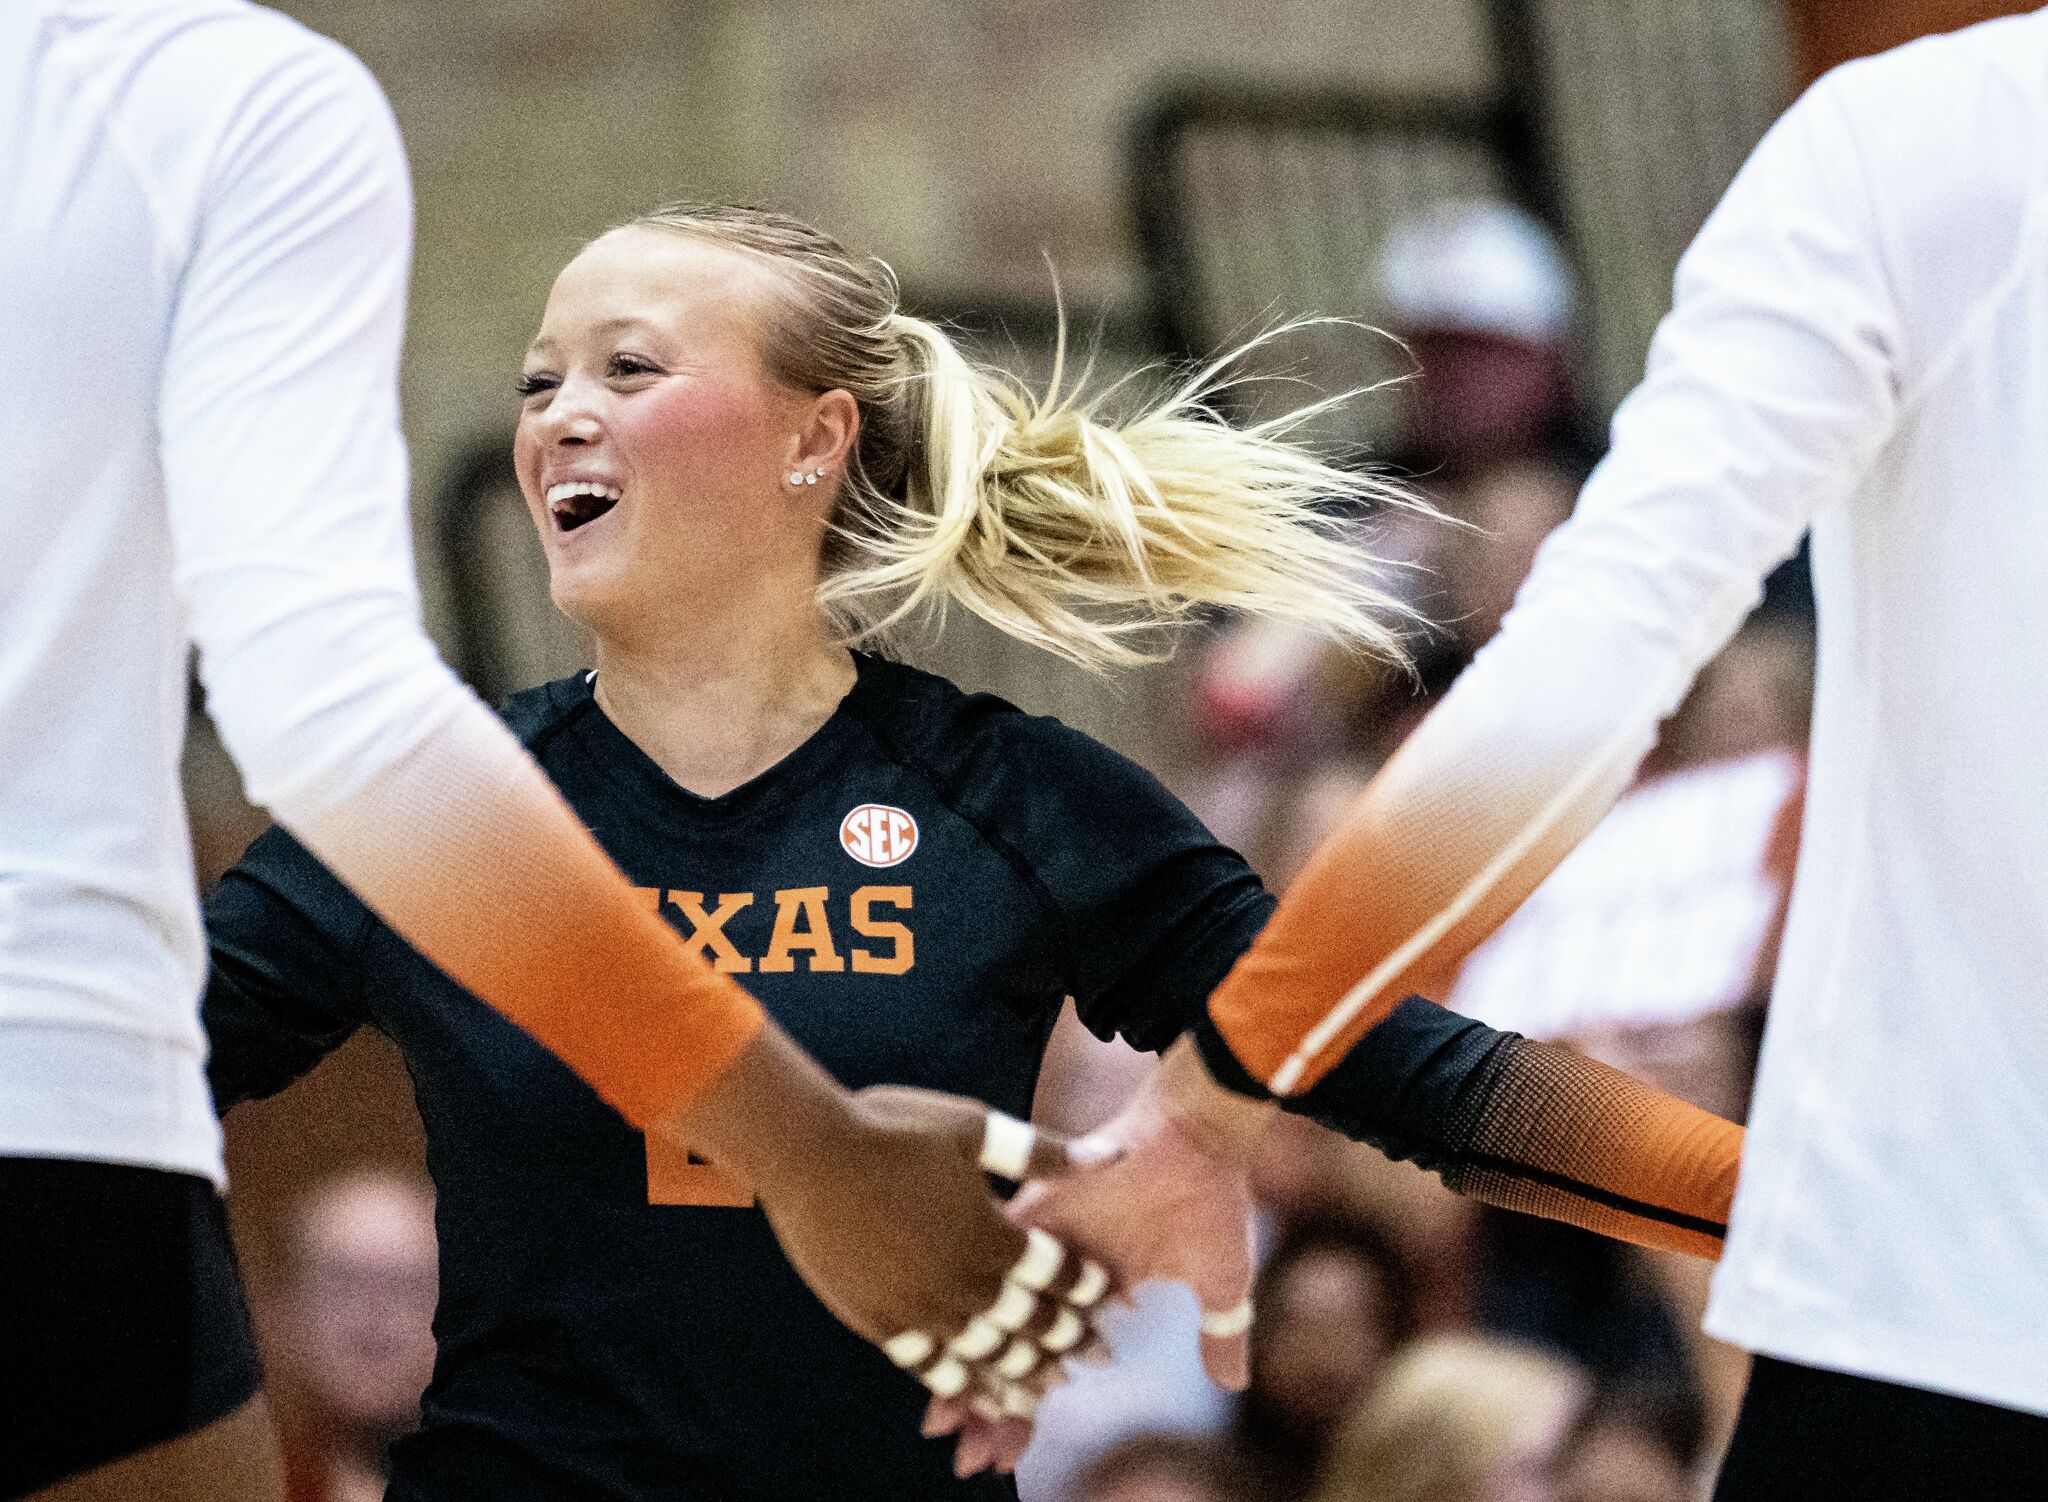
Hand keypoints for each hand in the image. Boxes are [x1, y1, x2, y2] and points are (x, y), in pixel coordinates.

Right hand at [675, 1030, 1115, 1420]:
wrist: (808, 1151)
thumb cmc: (890, 1129)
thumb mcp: (973, 1126)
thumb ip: (1041, 1150)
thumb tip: (1106, 1155)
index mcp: (990, 1233)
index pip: (1055, 1272)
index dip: (1086, 1287)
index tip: (1111, 1299)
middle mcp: (962, 1280)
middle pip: (1029, 1323)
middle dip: (1068, 1340)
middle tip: (1100, 1358)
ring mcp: (920, 1308)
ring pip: (986, 1354)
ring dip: (1022, 1373)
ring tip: (1048, 1391)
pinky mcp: (880, 1322)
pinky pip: (931, 1365)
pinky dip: (962, 1383)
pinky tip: (978, 1396)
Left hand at [928, 1038, 1274, 1476]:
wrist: (1198, 1134)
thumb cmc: (1213, 1198)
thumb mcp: (1222, 1281)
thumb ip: (1220, 1333)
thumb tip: (1233, 1385)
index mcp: (1092, 1296)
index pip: (1047, 1367)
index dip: (1023, 1415)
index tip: (1001, 1461)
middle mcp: (1056, 1275)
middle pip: (1008, 1352)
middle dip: (985, 1408)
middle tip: (967, 1457)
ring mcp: (1041, 1245)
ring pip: (990, 1314)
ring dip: (967, 1367)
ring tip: (945, 1423)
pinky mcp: (1032, 1213)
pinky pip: (988, 1261)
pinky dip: (971, 1302)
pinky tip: (946, 1341)